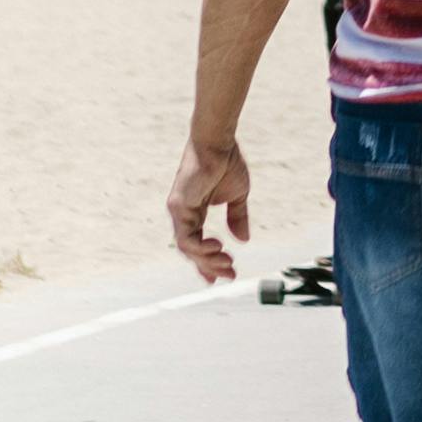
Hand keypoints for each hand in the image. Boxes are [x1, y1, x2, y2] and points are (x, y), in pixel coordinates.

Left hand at [169, 136, 251, 281]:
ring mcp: (179, 211)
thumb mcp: (238, 196)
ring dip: (208, 260)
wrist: (218, 143)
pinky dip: (200, 247)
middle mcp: (184, 214)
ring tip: (227, 263)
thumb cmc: (226, 163)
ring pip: (187, 248)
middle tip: (230, 275)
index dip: (208, 262)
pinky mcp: (178, 206)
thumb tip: (244, 240)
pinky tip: (217, 247)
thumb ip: (237, 217)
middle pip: (192, 251)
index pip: (198, 243)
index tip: (221, 277)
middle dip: (210, 266)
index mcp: (196, 212)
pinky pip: (185, 237)